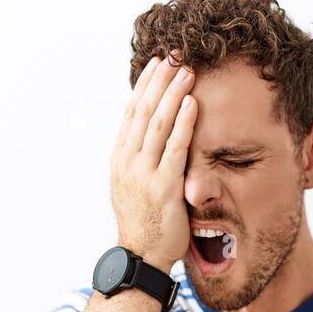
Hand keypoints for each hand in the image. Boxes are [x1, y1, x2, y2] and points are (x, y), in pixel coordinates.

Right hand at [109, 52, 197, 266]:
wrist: (142, 255)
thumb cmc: (144, 222)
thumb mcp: (134, 186)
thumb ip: (142, 161)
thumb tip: (152, 139)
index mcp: (120, 158)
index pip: (132, 112)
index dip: (145, 85)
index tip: (157, 64)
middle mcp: (128, 161)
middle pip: (143, 110)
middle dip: (159, 81)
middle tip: (174, 56)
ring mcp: (143, 173)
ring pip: (157, 123)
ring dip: (173, 94)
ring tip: (187, 71)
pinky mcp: (163, 186)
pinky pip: (175, 148)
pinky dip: (184, 123)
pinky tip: (193, 104)